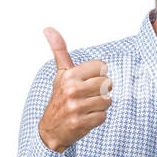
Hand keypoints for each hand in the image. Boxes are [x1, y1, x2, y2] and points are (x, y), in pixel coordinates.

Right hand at [37, 27, 111, 153]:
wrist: (50, 128)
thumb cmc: (61, 97)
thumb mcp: (61, 73)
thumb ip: (60, 50)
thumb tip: (49, 28)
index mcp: (69, 75)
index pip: (102, 67)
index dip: (98, 75)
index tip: (87, 81)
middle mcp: (72, 89)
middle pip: (108, 84)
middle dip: (100, 91)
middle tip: (87, 97)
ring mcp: (76, 106)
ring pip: (107, 101)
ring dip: (99, 106)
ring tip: (86, 107)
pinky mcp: (81, 122)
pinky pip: (103, 117)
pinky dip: (97, 119)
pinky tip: (85, 118)